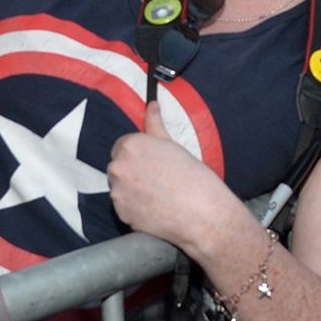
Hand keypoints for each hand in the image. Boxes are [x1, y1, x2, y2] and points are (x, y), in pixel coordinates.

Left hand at [107, 102, 232, 251]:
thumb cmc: (193, 177)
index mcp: (131, 145)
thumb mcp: (173, 145)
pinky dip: (135, 208)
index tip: (152, 162)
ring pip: (120, 188)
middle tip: (158, 178)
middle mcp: (118, 167)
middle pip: (119, 166)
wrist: (202, 213)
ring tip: (158, 195)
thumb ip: (155, 124)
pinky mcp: (121, 215)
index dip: (139, 154)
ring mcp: (117, 193)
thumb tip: (151, 105)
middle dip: (133, 171)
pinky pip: (124, 208)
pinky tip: (155, 208)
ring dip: (133, 190)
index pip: (122, 145)